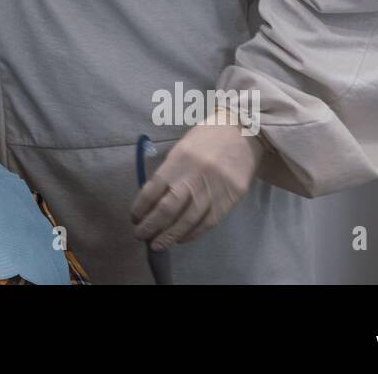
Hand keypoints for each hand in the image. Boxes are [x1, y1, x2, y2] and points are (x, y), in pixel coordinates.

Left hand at [130, 116, 265, 250]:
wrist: (243, 133)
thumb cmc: (207, 138)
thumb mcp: (182, 148)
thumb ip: (168, 172)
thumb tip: (151, 200)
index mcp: (178, 160)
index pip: (153, 189)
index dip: (141, 207)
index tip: (134, 218)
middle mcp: (194, 177)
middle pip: (167, 209)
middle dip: (150, 226)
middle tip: (140, 235)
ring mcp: (213, 191)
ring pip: (186, 221)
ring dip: (169, 236)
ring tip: (157, 244)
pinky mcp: (229, 201)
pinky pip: (207, 224)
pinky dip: (191, 234)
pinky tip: (180, 239)